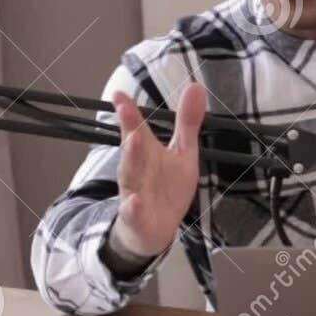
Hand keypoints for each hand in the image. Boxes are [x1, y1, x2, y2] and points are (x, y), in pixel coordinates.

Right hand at [109, 82, 206, 257]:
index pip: (136, 129)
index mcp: (146, 153)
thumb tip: (195, 86)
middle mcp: (136, 169)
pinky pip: (132, 212)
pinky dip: (132, 207)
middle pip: (132, 149)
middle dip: (130, 129)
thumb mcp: (182, 152)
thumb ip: (187, 122)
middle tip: (126, 110)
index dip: (130, 112)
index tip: (120, 94)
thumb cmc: (167, 185)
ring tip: (132, 141)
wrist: (155, 228)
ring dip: (130, 159)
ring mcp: (134, 193)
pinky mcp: (137, 217)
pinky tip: (134, 201)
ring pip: (130, 176)